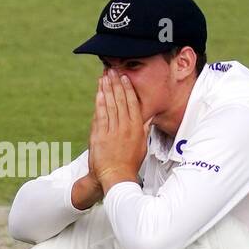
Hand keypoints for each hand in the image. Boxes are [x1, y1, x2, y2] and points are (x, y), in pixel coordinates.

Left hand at [91, 69, 151, 191]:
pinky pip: (101, 116)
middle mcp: (125, 128)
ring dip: (106, 89)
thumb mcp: (141, 145)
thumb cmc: (129, 163)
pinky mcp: (100, 136)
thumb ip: (144, 129)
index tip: (124, 78)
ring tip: (104, 77)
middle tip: (112, 71)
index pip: (132, 103)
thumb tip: (149, 118)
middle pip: (120, 101)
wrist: (115, 176)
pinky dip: (99, 103)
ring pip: (110, 105)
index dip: (128, 89)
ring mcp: (112, 131)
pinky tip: (98, 93)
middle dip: (116, 84)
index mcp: (136, 129)